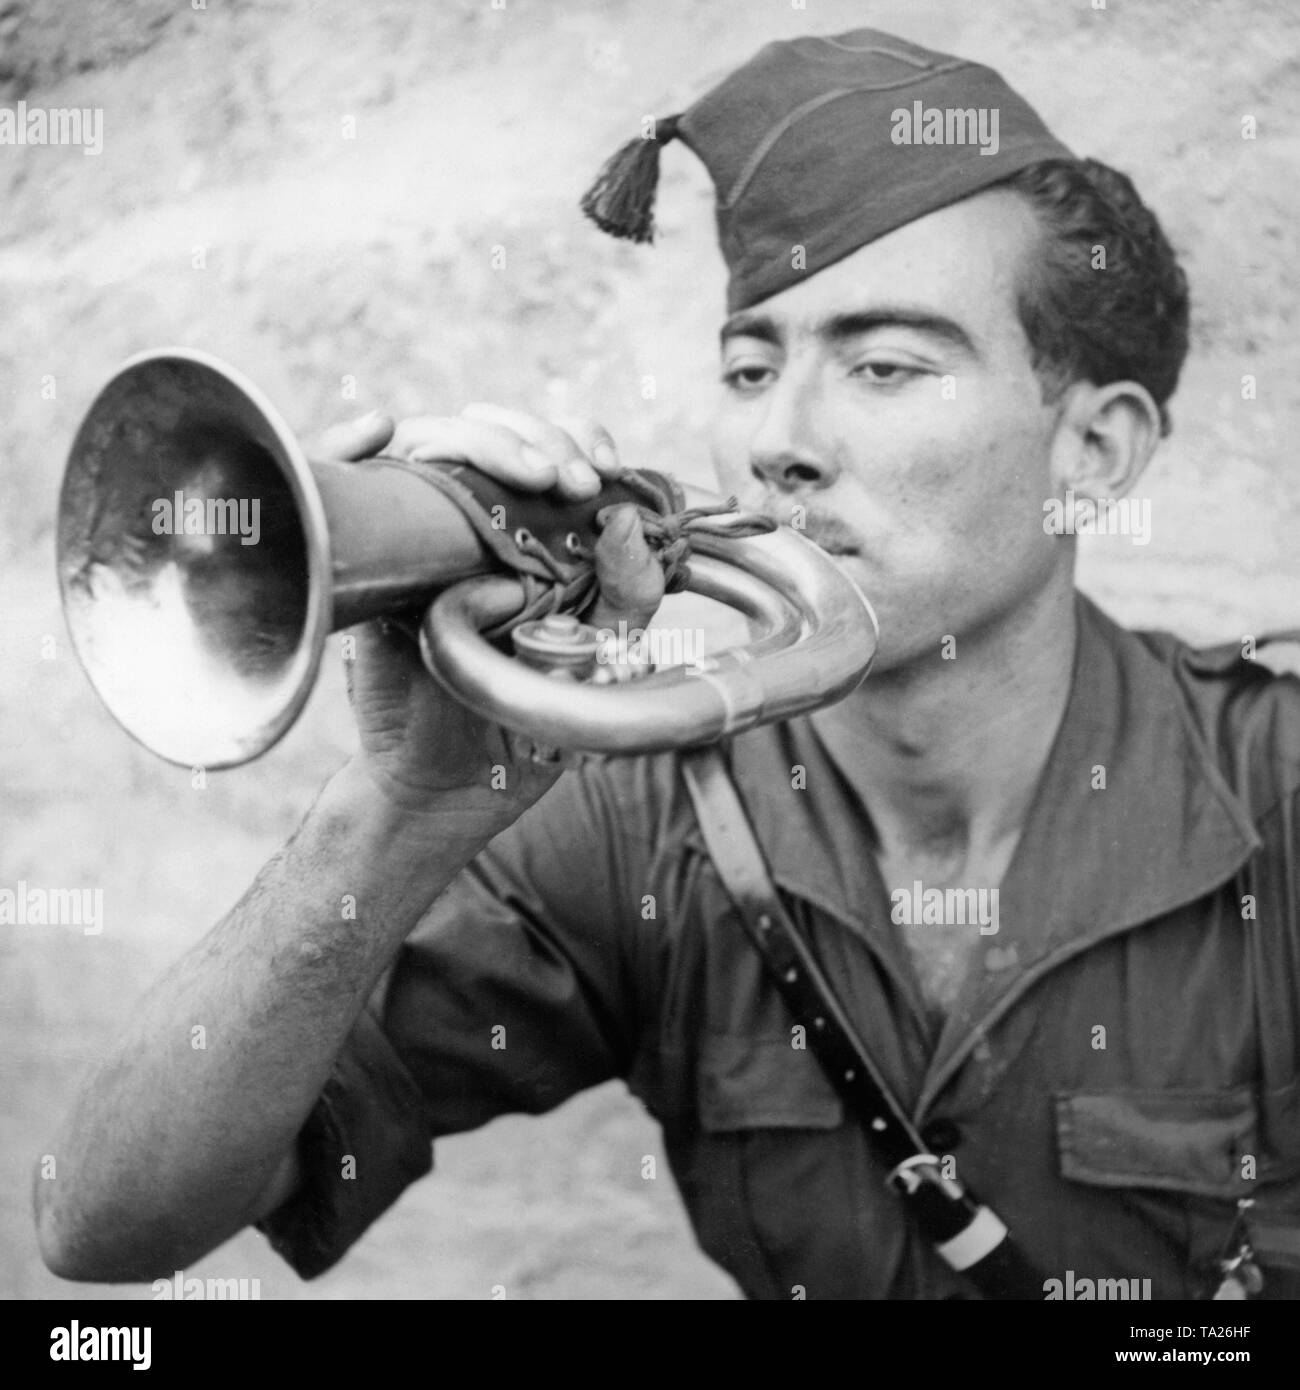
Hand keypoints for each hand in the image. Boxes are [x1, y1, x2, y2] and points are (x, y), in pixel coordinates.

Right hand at [312, 404, 665, 815]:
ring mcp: (413, 537)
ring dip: (477, 437)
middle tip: (572, 479)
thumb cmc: (524, 725)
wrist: (447, 791)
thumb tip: (624, 522)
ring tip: (527, 473)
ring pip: (427, 444)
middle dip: (539, 438)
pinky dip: (349, 442)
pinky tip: (379, 430)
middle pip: (492, 434)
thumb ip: (626, 597)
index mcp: (534, 534)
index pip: (549, 448)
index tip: (603, 470)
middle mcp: (473, 523)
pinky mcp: (360, 564)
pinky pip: (343, 486)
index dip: (576, 438)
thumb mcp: (599, 661)